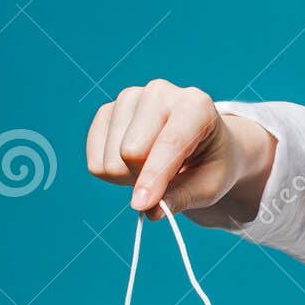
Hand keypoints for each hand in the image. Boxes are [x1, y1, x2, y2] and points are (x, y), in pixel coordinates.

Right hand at [85, 79, 273, 218]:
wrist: (201, 145)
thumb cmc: (209, 164)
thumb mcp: (209, 186)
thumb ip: (182, 198)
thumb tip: (152, 211)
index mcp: (196, 105)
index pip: (168, 142)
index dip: (154, 177)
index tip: (142, 205)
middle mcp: (160, 92)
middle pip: (131, 151)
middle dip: (144, 179)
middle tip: (166, 181)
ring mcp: (130, 97)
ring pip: (110, 158)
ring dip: (129, 178)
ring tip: (153, 169)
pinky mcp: (107, 111)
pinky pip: (95, 159)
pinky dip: (111, 174)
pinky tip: (133, 165)